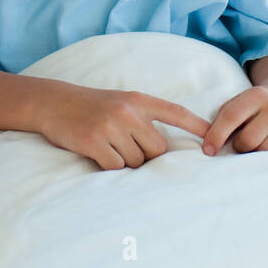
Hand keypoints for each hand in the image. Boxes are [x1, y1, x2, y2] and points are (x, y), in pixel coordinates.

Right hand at [38, 84, 209, 169]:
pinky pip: (116, 168)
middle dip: (147, 156)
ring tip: (108, 148)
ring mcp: (111, 126)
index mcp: (138, 99)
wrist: (53, 102)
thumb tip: (163, 150)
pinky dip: (110, 167)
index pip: (175, 113)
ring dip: (126, 162)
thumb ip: (142, 118)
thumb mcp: (120, 102)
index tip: (213, 140)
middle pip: (157, 149)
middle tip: (127, 149)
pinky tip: (97, 155)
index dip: (197, 127)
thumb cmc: (91, 106)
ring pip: (137, 162)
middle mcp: (128, 111)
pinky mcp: (95, 141)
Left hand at [203, 86, 267, 155]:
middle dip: (239, 147)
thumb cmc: (253, 109)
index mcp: (256, 95)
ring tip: (258, 142)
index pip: (231, 117)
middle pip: (248, 140)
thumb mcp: (236, 105)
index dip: (216, 135)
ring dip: (255, 154)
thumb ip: (221, 121)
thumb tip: (208, 148)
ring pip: (264, 152)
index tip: (208, 150)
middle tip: (241, 144)